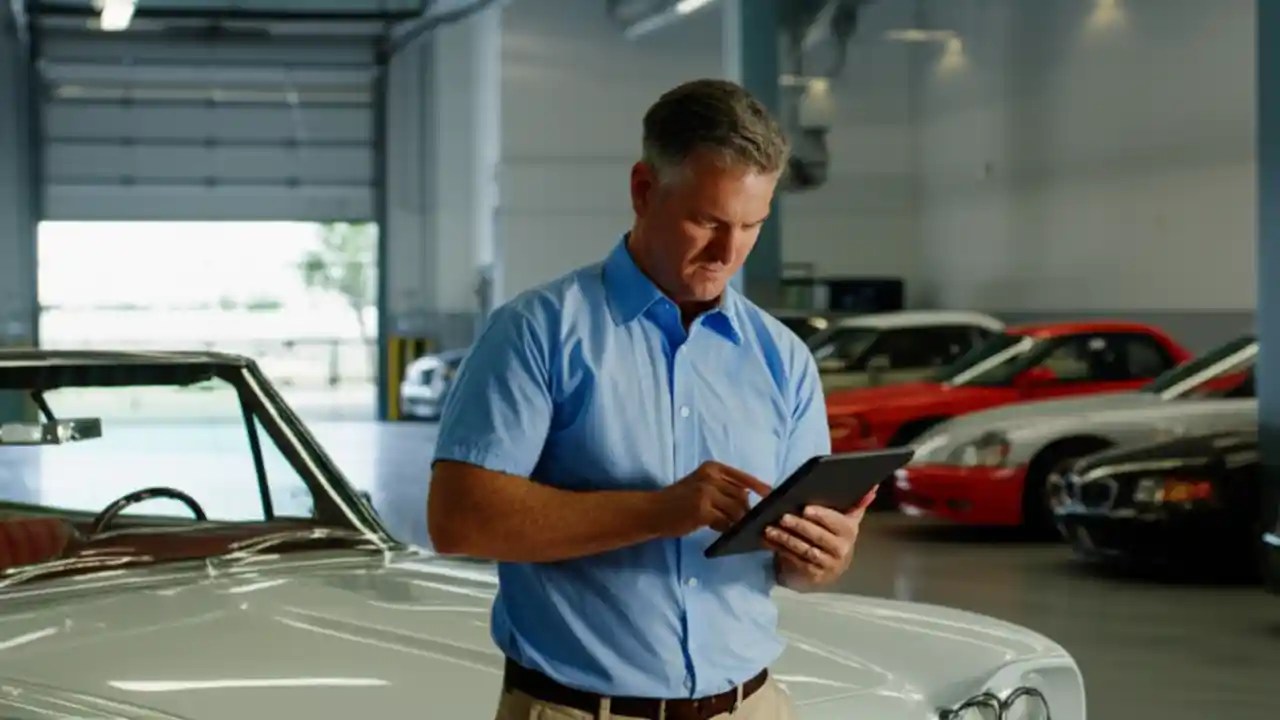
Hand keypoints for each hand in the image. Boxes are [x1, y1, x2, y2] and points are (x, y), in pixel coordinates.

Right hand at [657, 461, 772, 536]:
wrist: (654, 510)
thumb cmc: (679, 500)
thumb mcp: (700, 485)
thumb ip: (723, 489)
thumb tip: (749, 501)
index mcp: (712, 468)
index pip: (742, 477)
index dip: (758, 486)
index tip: (770, 496)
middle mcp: (710, 477)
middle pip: (741, 496)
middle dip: (747, 511)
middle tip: (750, 523)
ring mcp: (706, 493)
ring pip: (736, 510)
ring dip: (738, 522)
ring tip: (732, 528)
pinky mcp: (702, 510)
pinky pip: (725, 522)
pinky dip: (726, 528)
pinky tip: (719, 530)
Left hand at [764, 487, 876, 590]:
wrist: (826, 567)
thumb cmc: (832, 535)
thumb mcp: (843, 519)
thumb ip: (856, 503)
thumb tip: (873, 487)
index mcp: (849, 531)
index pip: (837, 522)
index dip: (822, 516)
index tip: (806, 508)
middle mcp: (842, 549)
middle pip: (819, 536)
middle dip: (800, 526)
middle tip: (783, 517)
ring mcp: (829, 564)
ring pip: (805, 549)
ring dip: (786, 539)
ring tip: (770, 529)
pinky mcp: (815, 575)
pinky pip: (796, 561)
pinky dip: (781, 550)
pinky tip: (770, 541)